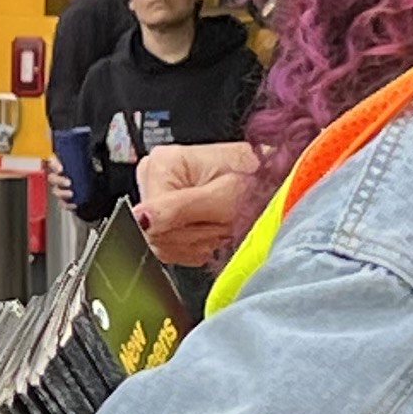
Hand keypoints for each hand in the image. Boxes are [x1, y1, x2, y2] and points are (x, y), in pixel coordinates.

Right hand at [130, 139, 267, 266]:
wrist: (272, 183)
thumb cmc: (256, 180)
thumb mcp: (221, 197)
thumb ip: (178, 209)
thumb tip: (141, 219)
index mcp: (159, 164)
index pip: (146, 218)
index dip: (179, 228)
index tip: (209, 219)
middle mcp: (153, 179)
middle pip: (153, 234)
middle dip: (192, 236)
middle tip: (221, 221)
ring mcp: (159, 200)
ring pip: (162, 245)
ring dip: (198, 242)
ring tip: (221, 224)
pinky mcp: (168, 219)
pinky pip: (171, 249)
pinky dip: (197, 247)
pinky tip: (214, 231)